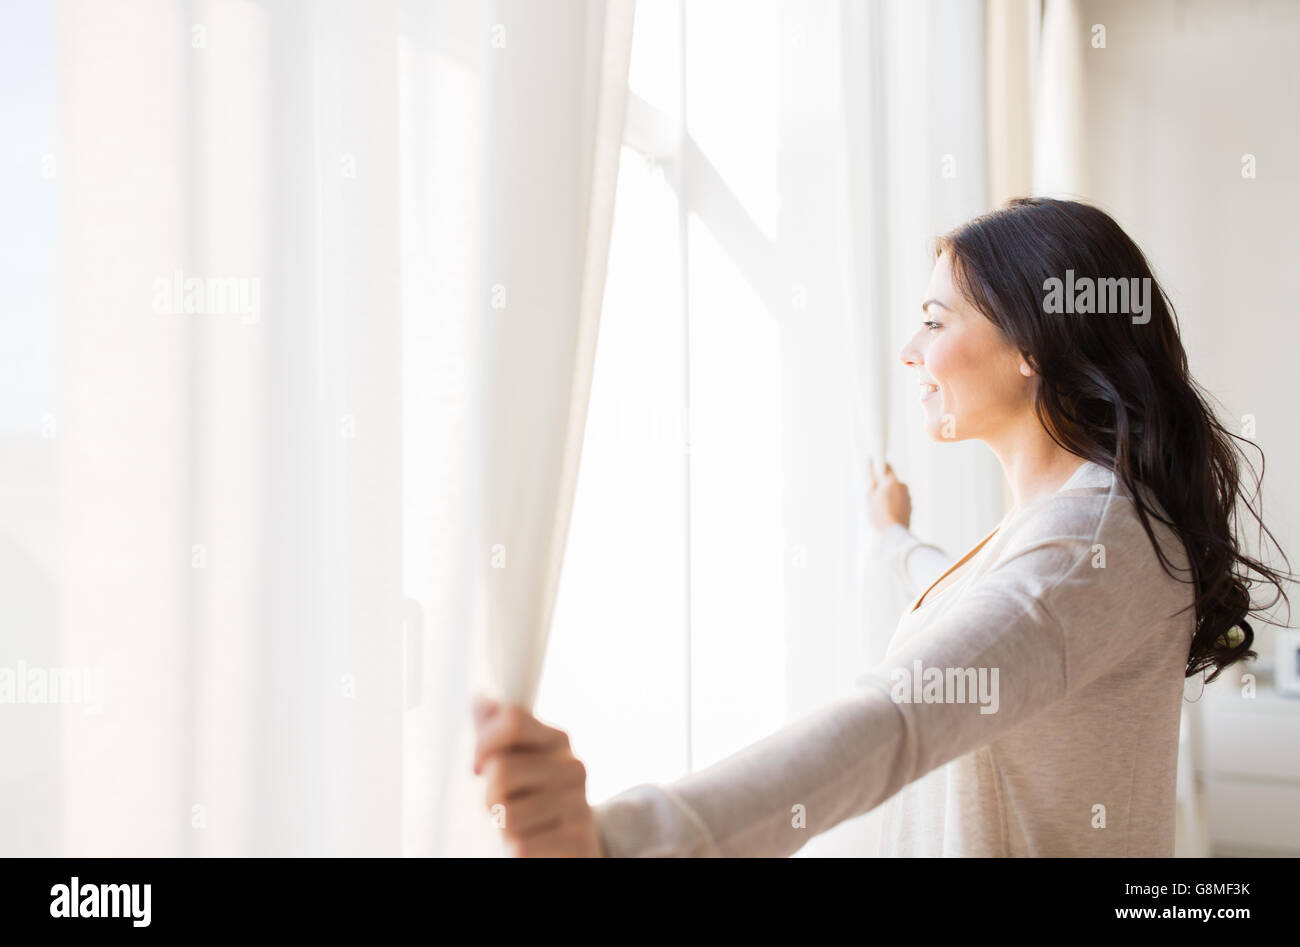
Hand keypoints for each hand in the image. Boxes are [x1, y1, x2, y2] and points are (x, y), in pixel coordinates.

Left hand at [472, 695, 603, 856]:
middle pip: (502, 771)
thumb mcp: (518, 762)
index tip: (478, 767)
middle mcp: (574, 768)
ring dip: (504, 828)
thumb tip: (480, 699)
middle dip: (490, 796)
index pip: (513, 721)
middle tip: (501, 807)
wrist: (575, 846)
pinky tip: (532, 845)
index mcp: (558, 740)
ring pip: (508, 814)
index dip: (484, 744)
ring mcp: (580, 806)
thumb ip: (496, 733)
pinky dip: (517, 851)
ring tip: (520, 828)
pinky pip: (522, 847)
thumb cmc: (535, 801)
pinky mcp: (579, 842)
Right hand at [866, 458, 910, 529]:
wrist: (893, 533)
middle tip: (873, 494)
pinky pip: (899, 499)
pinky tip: (886, 512)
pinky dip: (894, 502)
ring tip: (880, 507)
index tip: (872, 468)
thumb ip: (871, 480)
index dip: (878, 467)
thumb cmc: (880, 516)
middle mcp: (902, 486)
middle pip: (890, 479)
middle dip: (882, 484)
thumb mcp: (870, 496)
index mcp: (892, 481)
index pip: (886, 466)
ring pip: (895, 490)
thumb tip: (872, 468)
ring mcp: (907, 496)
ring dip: (888, 494)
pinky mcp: (910, 505)